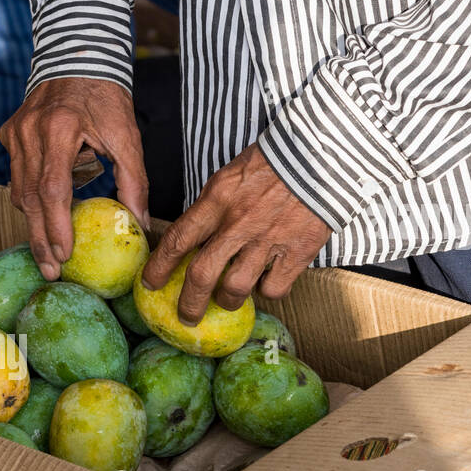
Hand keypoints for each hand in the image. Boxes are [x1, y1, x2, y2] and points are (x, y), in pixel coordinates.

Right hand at [0, 78, 149, 279]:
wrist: (78, 55)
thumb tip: (139, 224)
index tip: (64, 255)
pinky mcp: (9, 132)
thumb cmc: (106, 95)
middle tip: (51, 270)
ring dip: (33, 222)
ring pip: (18, 190)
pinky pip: (15, 175)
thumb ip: (133, 180)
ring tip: (48, 250)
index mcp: (60, 129)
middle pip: (29, 198)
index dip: (55, 227)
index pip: (52, 189)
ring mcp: (15, 132)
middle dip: (40, 238)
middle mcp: (30, 131)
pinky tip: (42, 215)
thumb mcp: (127, 136)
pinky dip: (29, 198)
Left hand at [141, 143, 331, 322]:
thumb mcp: (229, 177)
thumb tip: (194, 239)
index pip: (178, 241)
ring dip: (227, 300)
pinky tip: (267, 281)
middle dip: (189, 303)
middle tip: (186, 317)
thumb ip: (211, 208)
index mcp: (217, 201)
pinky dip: (267, 290)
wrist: (320, 153)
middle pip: (201, 276)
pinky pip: (273, 288)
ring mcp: (268, 240)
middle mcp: (238, 224)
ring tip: (227, 300)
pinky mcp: (297, 251)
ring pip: (236, 288)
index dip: (159, 268)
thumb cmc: (272, 161)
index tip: (150, 284)